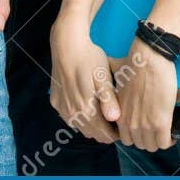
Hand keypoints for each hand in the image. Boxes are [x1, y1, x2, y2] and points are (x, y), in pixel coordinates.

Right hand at [49, 14, 119, 143]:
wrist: (66, 44)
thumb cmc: (89, 58)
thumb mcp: (103, 77)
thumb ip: (108, 100)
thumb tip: (115, 118)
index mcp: (86, 109)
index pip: (104, 134)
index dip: (116, 134)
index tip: (124, 128)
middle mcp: (72, 113)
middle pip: (93, 134)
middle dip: (105, 132)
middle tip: (116, 122)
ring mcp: (62, 108)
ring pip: (80, 127)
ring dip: (92, 126)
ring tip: (103, 115)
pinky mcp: (56, 101)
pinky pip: (69, 118)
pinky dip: (79, 117)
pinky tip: (86, 107)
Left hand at [115, 40, 177, 151]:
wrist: (149, 58)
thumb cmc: (134, 65)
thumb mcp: (117, 82)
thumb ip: (114, 91)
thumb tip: (112, 83)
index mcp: (119, 114)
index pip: (126, 138)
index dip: (137, 135)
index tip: (145, 129)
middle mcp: (130, 122)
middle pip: (140, 144)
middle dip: (148, 139)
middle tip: (156, 130)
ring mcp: (145, 124)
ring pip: (152, 146)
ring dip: (159, 141)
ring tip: (165, 132)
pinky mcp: (161, 122)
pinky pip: (164, 143)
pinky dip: (169, 140)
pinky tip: (172, 133)